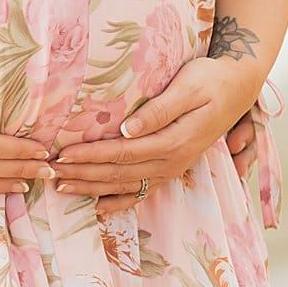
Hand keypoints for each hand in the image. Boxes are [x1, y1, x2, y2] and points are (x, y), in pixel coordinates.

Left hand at [52, 57, 261, 212]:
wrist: (238, 86)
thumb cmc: (210, 79)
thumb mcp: (188, 87)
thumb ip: (159, 110)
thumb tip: (128, 129)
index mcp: (175, 141)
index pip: (123, 153)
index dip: (91, 156)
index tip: (62, 154)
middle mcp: (173, 161)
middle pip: (120, 173)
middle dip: (83, 174)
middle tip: (49, 173)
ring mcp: (174, 168)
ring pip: (126, 185)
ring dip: (93, 188)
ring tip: (62, 187)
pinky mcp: (173, 167)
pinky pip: (143, 191)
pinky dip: (119, 201)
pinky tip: (98, 207)